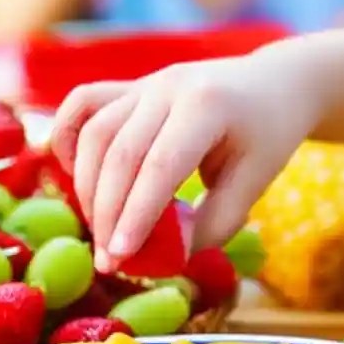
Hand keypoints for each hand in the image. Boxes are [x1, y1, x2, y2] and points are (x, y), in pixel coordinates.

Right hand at [50, 53, 316, 272]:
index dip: (135, 215)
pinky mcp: (130, 87)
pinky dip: (68, 138)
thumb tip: (167, 255)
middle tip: (108, 260)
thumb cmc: (268, 137)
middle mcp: (169, 87)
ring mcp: (145, 83)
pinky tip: (74, 175)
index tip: (120, 257)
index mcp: (207, 106)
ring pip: (94, 132)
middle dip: (107, 212)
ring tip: (100, 229)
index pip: (160, 167)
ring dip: (87, 187)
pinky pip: (83, 105)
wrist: (275, 83)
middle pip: (119, 152)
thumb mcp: (255, 182)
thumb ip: (214, 222)